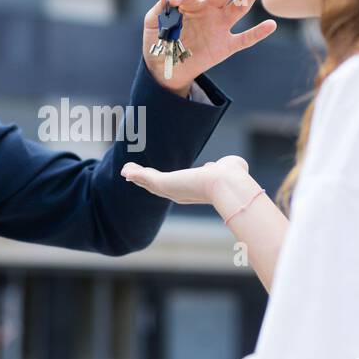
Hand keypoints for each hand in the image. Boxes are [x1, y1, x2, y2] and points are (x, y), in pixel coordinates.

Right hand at [120, 154, 251, 206]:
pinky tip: (125, 170)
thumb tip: (220, 165)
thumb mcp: (228, 167)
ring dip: (137, 177)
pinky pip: (146, 178)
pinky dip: (135, 173)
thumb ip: (223, 165)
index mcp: (194, 191)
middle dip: (146, 181)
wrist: (227, 183)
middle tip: (133, 176)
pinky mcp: (165, 184)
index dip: (167, 183)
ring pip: (150, 184)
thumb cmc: (233, 177)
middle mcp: (181, 194)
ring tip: (125, 172)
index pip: (177, 188)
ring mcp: (172, 191)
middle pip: (158, 188)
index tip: (158, 179)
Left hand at [141, 0, 272, 94]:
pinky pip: (245, 39)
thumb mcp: (153, 24)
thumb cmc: (158, 41)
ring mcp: (219, 27)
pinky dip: (258, 33)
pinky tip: (271, 25)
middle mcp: (208, 11)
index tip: (173, 0)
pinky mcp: (226, 46)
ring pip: (237, 9)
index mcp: (190, 4)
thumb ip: (159, 9)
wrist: (165, 68)